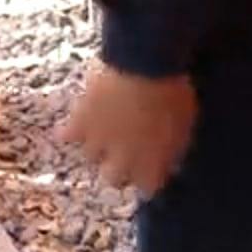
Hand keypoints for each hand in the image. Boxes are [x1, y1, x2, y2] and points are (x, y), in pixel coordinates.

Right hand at [62, 63, 198, 199]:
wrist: (144, 65)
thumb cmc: (173, 94)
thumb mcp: (184, 127)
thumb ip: (172, 148)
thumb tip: (168, 160)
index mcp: (152, 165)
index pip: (148, 187)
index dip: (149, 176)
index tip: (152, 167)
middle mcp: (122, 161)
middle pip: (113, 178)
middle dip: (119, 168)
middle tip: (125, 152)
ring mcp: (99, 141)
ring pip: (90, 157)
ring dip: (97, 146)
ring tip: (103, 132)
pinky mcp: (80, 121)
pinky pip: (66, 135)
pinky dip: (69, 132)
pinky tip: (72, 128)